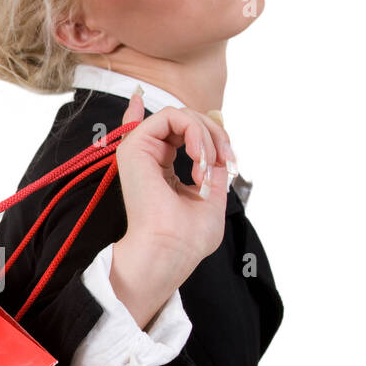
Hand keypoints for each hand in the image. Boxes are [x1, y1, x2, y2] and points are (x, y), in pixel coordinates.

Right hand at [107, 92, 234, 322]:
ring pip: (182, 116)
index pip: (176, 130)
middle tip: (226, 163)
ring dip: (206, 136)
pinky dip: (194, 131)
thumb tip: (219, 143)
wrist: (171, 250)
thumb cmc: (188, 237)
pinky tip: (198, 158)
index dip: (209, 130)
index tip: (230, 159)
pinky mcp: (135, 145)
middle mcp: (149, 158)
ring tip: (208, 166)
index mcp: (162, 169)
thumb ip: (214, 167)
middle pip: (188, 121)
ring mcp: (140, 150)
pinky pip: (171, 116)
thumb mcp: (213, 196)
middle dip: (217, 136)